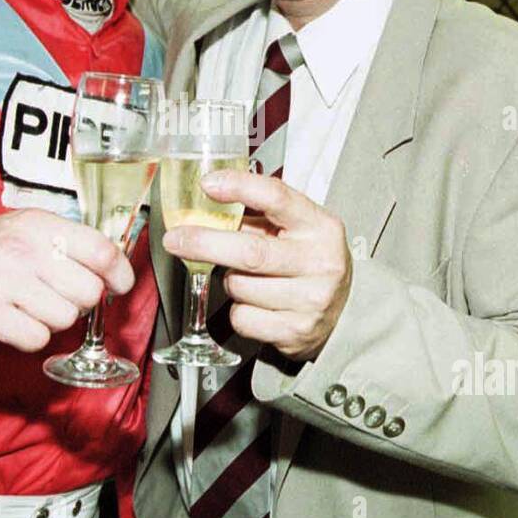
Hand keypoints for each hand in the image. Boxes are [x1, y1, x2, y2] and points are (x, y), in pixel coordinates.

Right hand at [0, 208, 132, 351]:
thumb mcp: (16, 232)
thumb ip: (61, 243)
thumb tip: (111, 265)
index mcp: (35, 223)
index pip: (101, 248)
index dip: (120, 273)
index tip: (120, 285)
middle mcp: (21, 248)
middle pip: (89, 291)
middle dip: (79, 303)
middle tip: (54, 298)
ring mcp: (2, 281)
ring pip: (66, 318)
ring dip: (52, 321)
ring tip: (26, 308)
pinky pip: (38, 339)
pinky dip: (29, 338)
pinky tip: (10, 323)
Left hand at [162, 170, 351, 360]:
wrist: (343, 315)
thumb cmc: (309, 263)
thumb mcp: (296, 231)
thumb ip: (258, 216)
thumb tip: (203, 205)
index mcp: (320, 227)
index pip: (277, 198)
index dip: (239, 187)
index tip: (208, 184)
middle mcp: (320, 262)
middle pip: (250, 251)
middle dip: (204, 244)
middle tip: (175, 239)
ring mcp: (310, 300)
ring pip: (240, 286)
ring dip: (229, 281)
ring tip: (248, 278)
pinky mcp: (295, 332)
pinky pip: (242, 317)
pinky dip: (238, 310)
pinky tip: (256, 304)